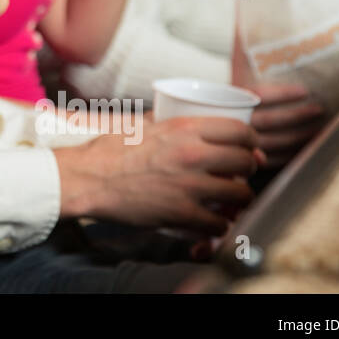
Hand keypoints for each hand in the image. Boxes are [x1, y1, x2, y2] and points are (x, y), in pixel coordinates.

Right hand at [55, 117, 261, 234]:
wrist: (88, 178)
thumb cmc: (110, 150)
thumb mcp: (142, 124)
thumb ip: (168, 119)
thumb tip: (184, 115)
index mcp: (184, 128)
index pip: (239, 130)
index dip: (251, 140)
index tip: (248, 148)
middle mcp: (192, 154)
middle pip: (246, 161)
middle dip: (248, 169)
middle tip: (239, 174)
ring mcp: (189, 185)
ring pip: (241, 193)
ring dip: (239, 199)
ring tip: (231, 200)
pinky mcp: (181, 213)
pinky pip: (220, 222)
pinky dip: (220, 224)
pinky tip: (213, 220)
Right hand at [230, 21, 326, 167]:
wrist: (188, 123)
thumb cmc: (221, 83)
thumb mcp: (232, 56)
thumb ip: (240, 29)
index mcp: (227, 95)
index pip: (257, 96)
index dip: (281, 94)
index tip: (305, 89)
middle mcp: (230, 120)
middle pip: (267, 123)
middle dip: (297, 117)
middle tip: (320, 107)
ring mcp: (235, 143)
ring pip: (271, 145)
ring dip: (299, 137)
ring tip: (320, 126)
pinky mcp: (242, 158)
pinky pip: (270, 163)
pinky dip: (291, 157)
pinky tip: (307, 149)